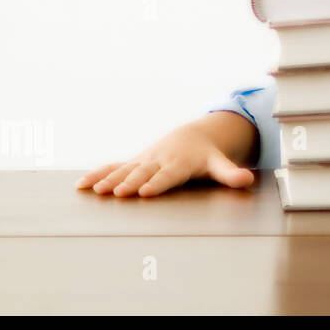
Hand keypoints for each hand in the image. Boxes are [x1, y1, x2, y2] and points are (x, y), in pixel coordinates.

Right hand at [76, 121, 254, 197]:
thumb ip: (231, 174)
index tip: (145, 191)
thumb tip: (247, 180)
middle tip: (119, 193)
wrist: (193, 136)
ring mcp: (144, 160)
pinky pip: (113, 167)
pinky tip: (82, 185)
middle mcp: (159, 161)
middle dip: (130, 182)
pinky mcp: (134, 162)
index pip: (168, 175)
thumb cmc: (207, 155)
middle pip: (143, 172)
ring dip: (110, 180)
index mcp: (180, 163)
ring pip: (125, 169)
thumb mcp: (219, 164)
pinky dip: (98, 174)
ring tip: (96, 191)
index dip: (157, 182)